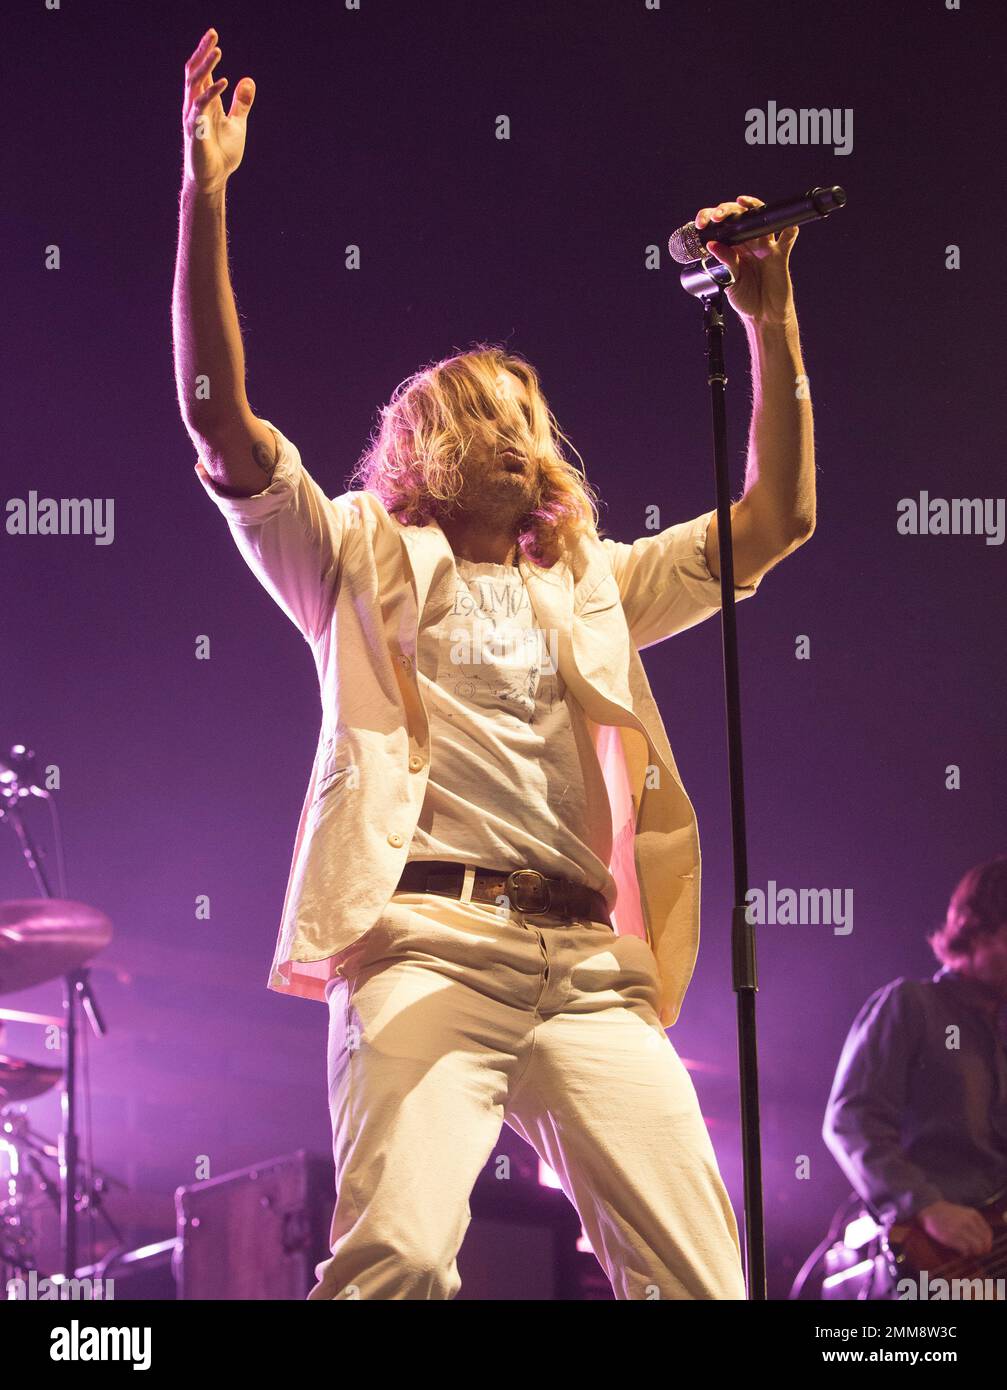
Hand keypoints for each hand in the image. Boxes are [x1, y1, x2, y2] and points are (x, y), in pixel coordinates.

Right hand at [182, 29, 255, 193]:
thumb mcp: (237, 124)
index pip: (204, 71)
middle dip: (203, 52)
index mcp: (206, 102)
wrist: (214, 178)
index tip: (213, 34)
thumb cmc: (222, 153)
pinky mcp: (196, 131)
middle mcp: (196, 105)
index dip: (206, 53)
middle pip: (195, 72)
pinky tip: (224, 81)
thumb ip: (241, 103)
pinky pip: (201, 107)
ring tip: (218, 51)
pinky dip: (211, 93)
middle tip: (213, 34)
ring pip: (195, 85)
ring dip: (207, 67)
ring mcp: (194, 116)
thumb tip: (248, 80)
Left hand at [695, 195, 797, 327]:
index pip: (722, 228)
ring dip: (753, 209)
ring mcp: (765, 248)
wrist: (763, 316)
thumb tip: (713, 245)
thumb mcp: (731, 282)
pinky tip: (788, 228)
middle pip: (740, 218)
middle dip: (727, 211)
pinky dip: (789, 232)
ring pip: (762, 222)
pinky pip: (786, 240)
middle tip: (718, 216)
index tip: (702, 223)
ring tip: (743, 204)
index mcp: (733, 249)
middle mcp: (748, 244)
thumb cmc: (746, 299)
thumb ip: (726, 262)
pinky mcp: (780, 256)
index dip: (711, 220)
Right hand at [918, 1200, 993, 1257]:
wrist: (929, 1209)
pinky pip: (966, 1250)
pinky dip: (965, 1253)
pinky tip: (961, 1251)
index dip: (987, 1243)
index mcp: (973, 1215)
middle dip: (981, 1249)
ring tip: (968, 1251)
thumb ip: (975, 1224)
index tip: (983, 1247)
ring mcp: (960, 1229)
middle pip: (984, 1242)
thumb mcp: (964, 1213)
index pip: (988, 1234)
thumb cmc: (947, 1214)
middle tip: (975, 1252)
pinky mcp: (951, 1237)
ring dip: (974, 1252)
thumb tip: (985, 1242)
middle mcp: (969, 1221)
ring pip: (977, 1247)